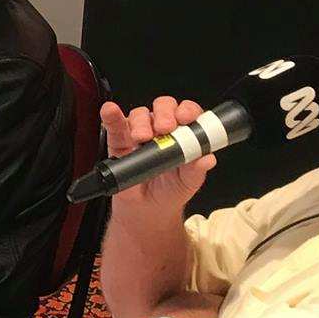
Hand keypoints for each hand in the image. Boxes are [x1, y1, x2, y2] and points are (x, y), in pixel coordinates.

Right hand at [102, 95, 213, 215]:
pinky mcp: (119, 140)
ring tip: (141, 137)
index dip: (188, 110)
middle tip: (165, 128)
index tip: (186, 118)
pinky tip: (110, 111)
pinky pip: (114, 124)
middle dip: (165, 114)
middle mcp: (162, 128)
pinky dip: (112, 115)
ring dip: (141, 122)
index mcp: (183, 133)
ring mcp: (140, 131)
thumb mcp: (189, 182)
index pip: (187, 112)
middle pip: (164, 107)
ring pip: (140, 114)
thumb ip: (197, 169)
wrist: (147, 210)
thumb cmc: (170, 190)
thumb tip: (207, 158)